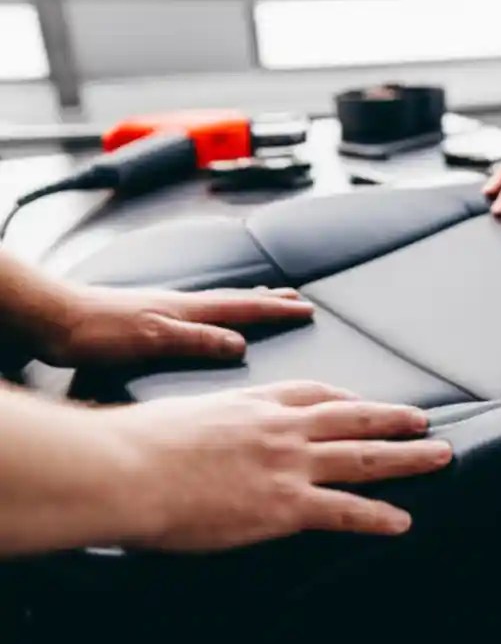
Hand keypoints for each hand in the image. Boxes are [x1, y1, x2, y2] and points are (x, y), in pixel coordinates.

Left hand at [38, 285, 313, 366]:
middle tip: (298, 299)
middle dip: (271, 301)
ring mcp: (166, 310)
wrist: (51, 319)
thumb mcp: (152, 340)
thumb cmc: (95, 332)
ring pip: (220, 305)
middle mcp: (181, 305)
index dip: (277, 310)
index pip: (244, 308)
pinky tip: (213, 321)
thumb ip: (197, 340)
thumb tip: (239, 344)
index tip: (306, 309)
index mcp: (187, 310)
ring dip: (248, 303)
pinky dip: (221, 314)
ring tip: (267, 301)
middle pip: (237, 300)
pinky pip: (201, 314)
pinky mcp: (150, 319)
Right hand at [100, 381, 452, 551]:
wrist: (125, 469)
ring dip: (408, 457)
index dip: (347, 397)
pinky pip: (346, 511)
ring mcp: (289, 465)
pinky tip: (402, 521)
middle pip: (355, 417)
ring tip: (440, 456)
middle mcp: (282, 428)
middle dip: (395, 418)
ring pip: (365, 457)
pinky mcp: (286, 505)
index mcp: (255, 404)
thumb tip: (199, 436)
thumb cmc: (136, 446)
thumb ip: (206, 423)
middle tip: (425, 421)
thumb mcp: (180, 416)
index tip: (364, 400)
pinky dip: (378, 516)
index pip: (315, 393)